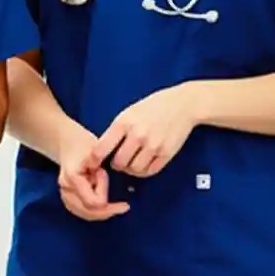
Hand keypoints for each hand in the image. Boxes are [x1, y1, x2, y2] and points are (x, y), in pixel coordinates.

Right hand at [56, 123, 128, 220]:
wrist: (69, 143)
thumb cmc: (85, 145)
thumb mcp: (95, 153)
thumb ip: (100, 169)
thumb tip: (104, 188)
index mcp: (72, 178)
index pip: (92, 200)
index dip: (104, 192)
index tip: (107, 176)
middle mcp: (65, 189)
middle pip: (88, 212)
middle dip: (107, 210)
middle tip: (124, 206)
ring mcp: (65, 195)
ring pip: (86, 214)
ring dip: (102, 212)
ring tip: (116, 207)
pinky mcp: (68, 199)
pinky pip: (83, 212)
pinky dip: (96, 212)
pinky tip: (107, 208)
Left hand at [87, 84, 202, 178]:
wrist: (182, 104)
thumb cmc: (153, 106)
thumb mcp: (129, 112)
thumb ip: (116, 130)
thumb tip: (101, 150)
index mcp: (124, 122)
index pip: (101, 148)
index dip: (94, 160)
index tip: (92, 164)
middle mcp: (138, 135)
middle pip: (118, 163)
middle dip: (116, 164)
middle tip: (118, 160)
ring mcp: (153, 145)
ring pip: (134, 170)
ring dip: (130, 169)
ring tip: (131, 161)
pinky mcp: (166, 153)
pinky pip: (150, 171)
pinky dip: (144, 171)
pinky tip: (143, 163)